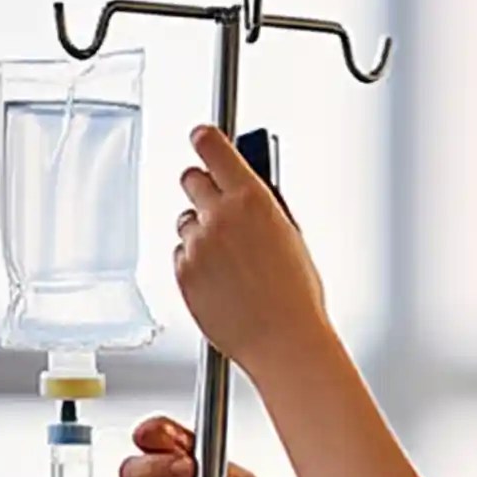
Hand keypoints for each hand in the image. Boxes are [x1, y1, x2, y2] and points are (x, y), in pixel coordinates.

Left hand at [175, 125, 328, 372]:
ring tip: (231, 259)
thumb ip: (265, 206)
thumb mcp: (291, 237)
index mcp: (253, 200)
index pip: (214, 148)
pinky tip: (222, 280)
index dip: (207, 139)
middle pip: (192, 178)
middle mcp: (220, 216)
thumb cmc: (296, 296)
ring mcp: (197, 244)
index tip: (203, 137)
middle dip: (203, 185)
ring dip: (201, 231)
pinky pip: (181, 254)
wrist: (282, 340)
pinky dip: (196, 262)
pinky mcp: (183, 271)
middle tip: (217, 201)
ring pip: (186, 221)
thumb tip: (250, 187)